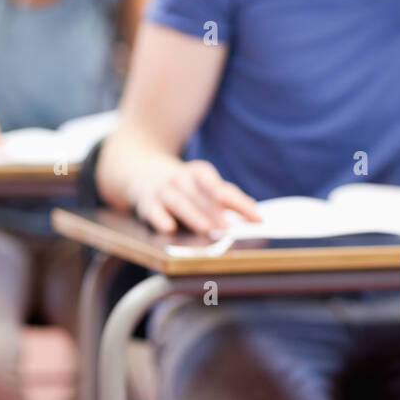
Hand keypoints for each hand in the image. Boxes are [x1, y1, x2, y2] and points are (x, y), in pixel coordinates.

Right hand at [132, 158, 261, 234]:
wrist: (140, 170)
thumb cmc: (184, 187)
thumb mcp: (204, 186)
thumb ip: (228, 199)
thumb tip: (256, 213)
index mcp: (200, 173)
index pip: (223, 189)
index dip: (241, 204)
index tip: (258, 219)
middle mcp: (181, 178)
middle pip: (202, 195)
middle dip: (216, 213)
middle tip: (230, 229)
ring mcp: (162, 189)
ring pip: (179, 201)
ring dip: (194, 215)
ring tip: (208, 229)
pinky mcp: (145, 202)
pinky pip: (152, 210)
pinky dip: (160, 218)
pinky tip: (169, 229)